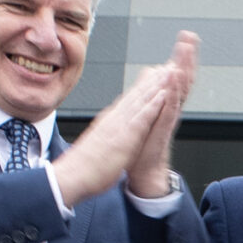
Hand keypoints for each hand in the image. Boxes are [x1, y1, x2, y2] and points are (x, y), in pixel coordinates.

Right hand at [50, 67, 172, 206]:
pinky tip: (165, 94)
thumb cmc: (83, 167)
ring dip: (157, 85)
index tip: (152, 77)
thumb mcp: (98, 146)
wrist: (72, 176)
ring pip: (142, 100)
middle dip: (152, 80)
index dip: (141, 88)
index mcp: (109, 123)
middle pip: (136, 95)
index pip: (128, 101)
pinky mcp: (126, 136)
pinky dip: (155, 104)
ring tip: (170, 71)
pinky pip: (144, 116)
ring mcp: (120, 125)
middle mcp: (115, 119)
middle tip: (166, 66)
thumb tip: (107, 137)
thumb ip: (105, 138)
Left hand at [125, 31, 198, 199]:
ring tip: (186, 51)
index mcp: (165, 102)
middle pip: (183, 78)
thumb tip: (154, 73)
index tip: (187, 37)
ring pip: (179, 90)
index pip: (177, 74)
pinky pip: (170, 107)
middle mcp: (170, 107)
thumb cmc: (143, 142)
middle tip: (190, 37)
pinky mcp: (162, 127)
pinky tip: (175, 78)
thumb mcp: (148, 111)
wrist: (144, 168)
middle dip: (187, 57)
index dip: (183, 56)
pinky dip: (173, 92)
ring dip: (183, 69)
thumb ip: (151, 91)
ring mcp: (167, 117)